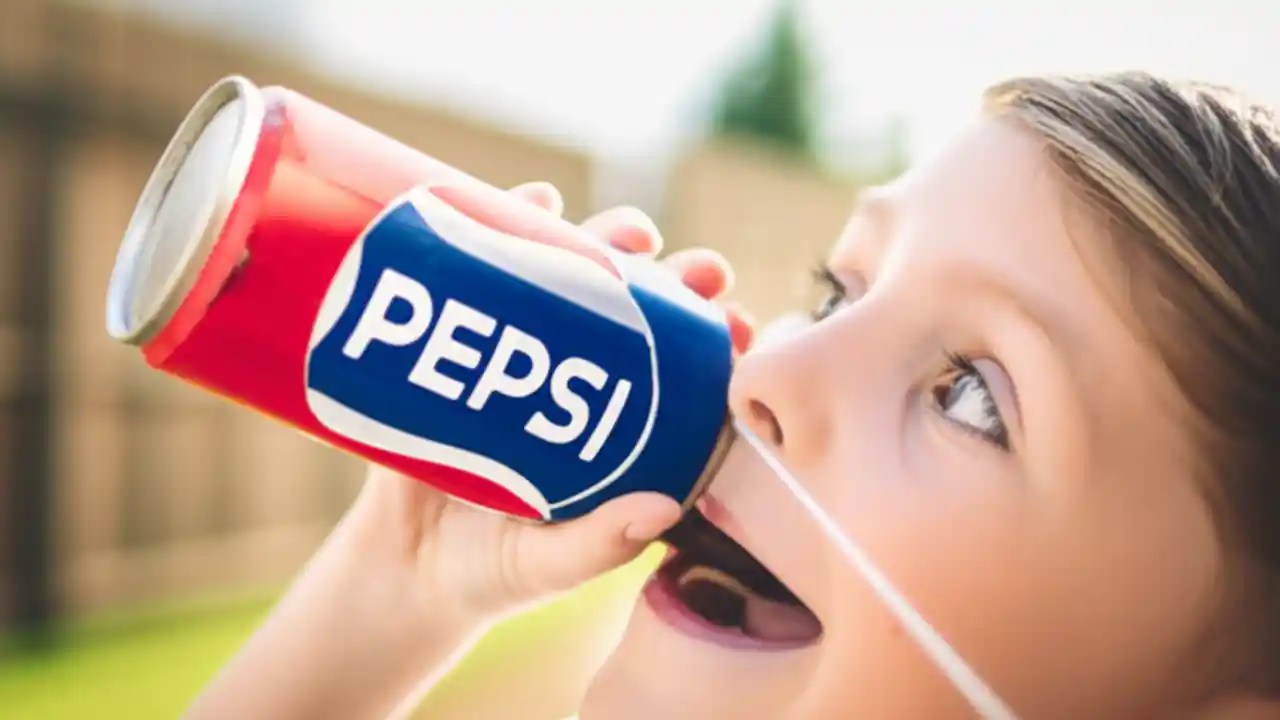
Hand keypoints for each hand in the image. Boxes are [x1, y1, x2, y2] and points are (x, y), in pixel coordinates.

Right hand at [339, 180, 754, 625]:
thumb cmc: (490, 572)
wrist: (396, 563)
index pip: (680, 379)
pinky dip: (514, 222)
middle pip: (636, 318)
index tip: (739, 324)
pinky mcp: (461, 333)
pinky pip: (490, 268)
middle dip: (676, 284)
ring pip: (574, 282)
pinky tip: (538, 200)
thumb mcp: (550, 563)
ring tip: (632, 233)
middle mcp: (575, 384)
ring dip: (609, 243)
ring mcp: (519, 353)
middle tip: (701, 270)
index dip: (714, 347)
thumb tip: (662, 507)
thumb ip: (599, 545)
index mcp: (616, 435)